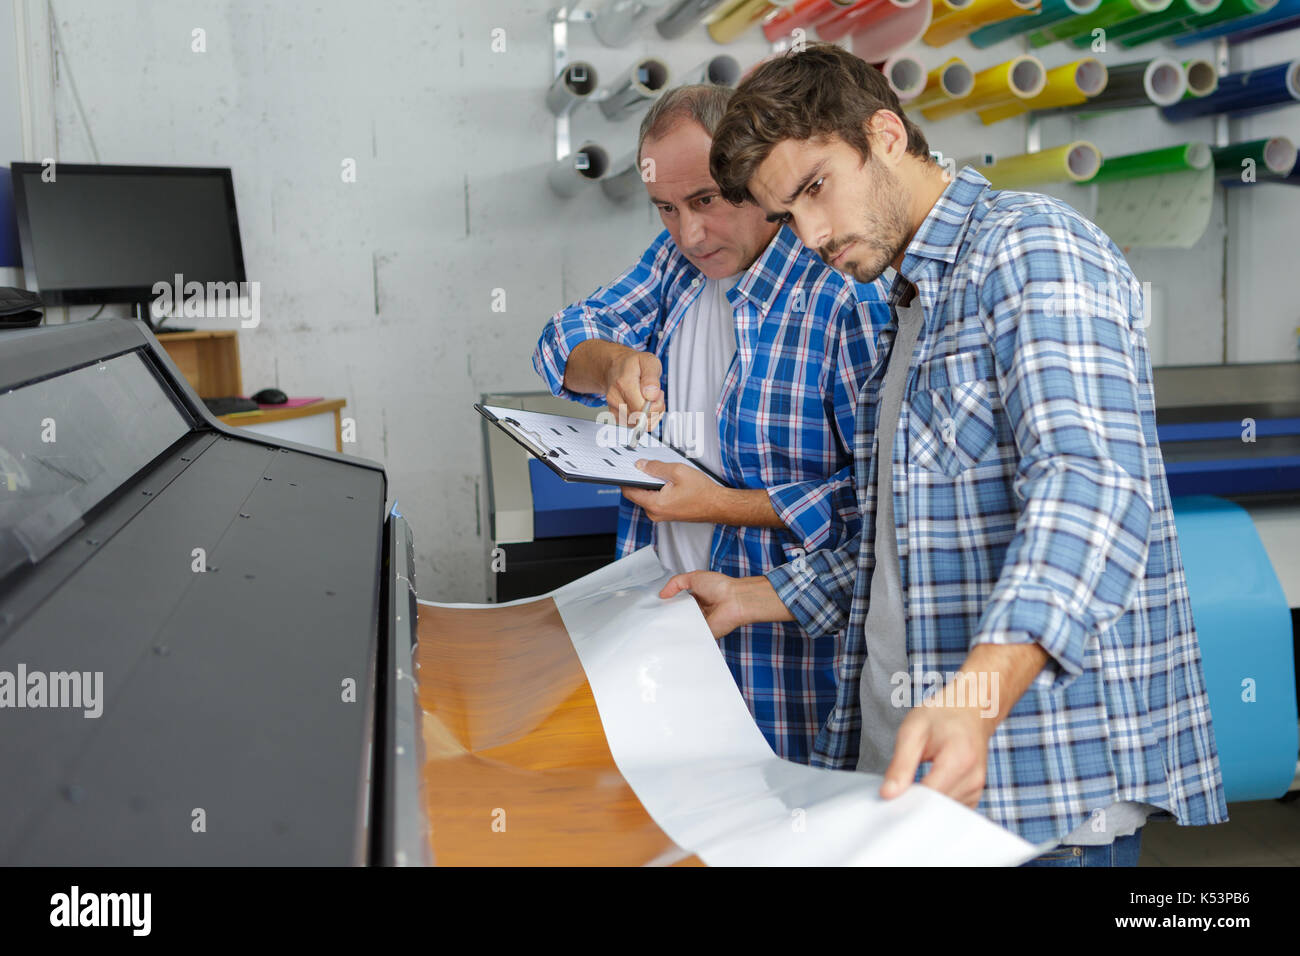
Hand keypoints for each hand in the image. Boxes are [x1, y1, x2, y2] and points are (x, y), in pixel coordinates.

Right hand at [605, 349, 664, 431]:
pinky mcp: (615, 416)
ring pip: (638, 425)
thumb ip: (651, 378)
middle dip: (654, 410)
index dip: (656, 406)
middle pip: (640, 419)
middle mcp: (615, 398)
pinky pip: (634, 425)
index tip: (658, 394)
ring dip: (649, 415)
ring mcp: (614, 408)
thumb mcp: (648, 361)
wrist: (615, 367)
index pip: (642, 409)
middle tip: (656, 396)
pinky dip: (643, 419)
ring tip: (649, 400)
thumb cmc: (633, 365)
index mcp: (624, 384)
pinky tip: (643, 406)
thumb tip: (651, 395)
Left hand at [621, 460, 722, 522]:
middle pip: (637, 493)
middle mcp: (655, 513)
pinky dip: (657, 489)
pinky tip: (668, 481)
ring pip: (646, 495)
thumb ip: (656, 467)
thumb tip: (641, 465)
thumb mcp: (677, 472)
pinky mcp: (666, 513)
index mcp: (655, 504)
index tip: (625, 468)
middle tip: (647, 465)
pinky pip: (655, 499)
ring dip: (650, 483)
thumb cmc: (702, 492)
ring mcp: (660, 514)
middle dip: (640, 479)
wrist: (717, 505)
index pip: (629, 491)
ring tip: (663, 473)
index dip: (625, 477)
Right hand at [659, 572, 793, 637]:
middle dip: (667, 615)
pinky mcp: (703, 634)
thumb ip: (675, 583)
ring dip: (673, 625)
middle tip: (654, 616)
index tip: (654, 605)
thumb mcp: (693, 577)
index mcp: (696, 598)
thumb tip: (662, 594)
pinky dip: (682, 635)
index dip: (667, 604)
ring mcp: (700, 623)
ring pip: (681, 626)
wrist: (735, 600)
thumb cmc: (720, 586)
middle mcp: (697, 611)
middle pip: (677, 615)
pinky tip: (672, 633)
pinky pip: (689, 636)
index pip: (677, 603)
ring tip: (659, 624)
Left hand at [880, 696, 991, 808]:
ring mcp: (977, 789)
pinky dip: (935, 805)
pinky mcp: (975, 794)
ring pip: (943, 812)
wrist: (969, 710)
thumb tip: (888, 795)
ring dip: (924, 805)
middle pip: (937, 808)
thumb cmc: (940, 716)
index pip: (929, 796)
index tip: (888, 797)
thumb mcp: (912, 730)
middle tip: (895, 791)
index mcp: (959, 759)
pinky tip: (923, 790)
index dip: (905, 800)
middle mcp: (974, 778)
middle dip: (913, 804)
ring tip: (910, 785)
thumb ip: (901, 764)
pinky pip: (951, 810)